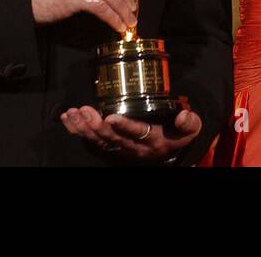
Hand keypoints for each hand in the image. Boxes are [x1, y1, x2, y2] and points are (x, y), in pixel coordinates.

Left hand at [60, 105, 202, 162]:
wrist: (173, 148)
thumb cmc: (180, 133)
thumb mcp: (191, 128)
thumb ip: (189, 122)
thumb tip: (184, 116)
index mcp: (153, 141)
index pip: (137, 133)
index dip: (124, 126)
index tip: (111, 117)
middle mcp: (135, 148)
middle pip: (112, 138)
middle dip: (96, 125)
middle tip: (85, 111)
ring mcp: (122, 149)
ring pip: (99, 141)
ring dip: (84, 128)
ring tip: (73, 114)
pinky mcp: (113, 146)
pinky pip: (93, 141)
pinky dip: (79, 131)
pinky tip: (69, 120)